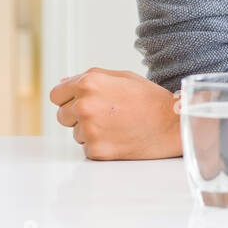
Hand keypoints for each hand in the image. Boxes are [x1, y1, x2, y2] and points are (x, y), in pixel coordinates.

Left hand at [49, 67, 180, 159]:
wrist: (172, 125)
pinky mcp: (95, 150)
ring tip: (117, 126)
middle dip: (77, 116)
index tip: (82, 102)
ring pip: (75, 133)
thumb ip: (90, 77)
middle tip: (106, 115)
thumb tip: (63, 83)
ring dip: (90, 132)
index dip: (69, 98)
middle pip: (62, 115)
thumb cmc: (150, 99)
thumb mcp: (123, 77)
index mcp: (89, 82)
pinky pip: (87, 149)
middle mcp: (84, 105)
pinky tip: (119, 137)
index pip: (56, 94)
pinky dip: (100, 146)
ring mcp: (89, 129)